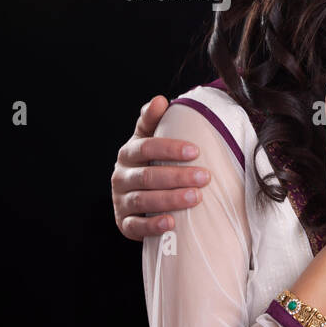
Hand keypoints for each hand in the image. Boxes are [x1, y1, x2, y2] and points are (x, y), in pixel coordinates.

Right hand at [112, 96, 208, 239]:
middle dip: (177, 176)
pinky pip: (136, 227)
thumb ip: (153, 121)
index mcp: (128, 153)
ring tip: (196, 198)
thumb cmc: (153, 162)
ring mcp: (121, 201)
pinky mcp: (124, 223)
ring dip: (170, 199)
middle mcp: (120, 176)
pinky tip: (171, 223)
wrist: (141, 196)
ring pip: (143, 200)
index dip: (169, 148)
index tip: (195, 151)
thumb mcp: (151, 139)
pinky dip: (153, 225)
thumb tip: (159, 100)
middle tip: (204, 177)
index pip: (145, 147)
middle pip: (147, 176)